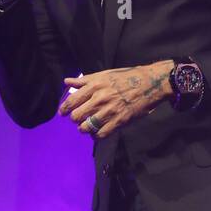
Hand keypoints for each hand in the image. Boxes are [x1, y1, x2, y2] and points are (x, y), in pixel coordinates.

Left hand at [59, 61, 174, 139]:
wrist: (149, 83)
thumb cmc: (126, 77)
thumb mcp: (104, 74)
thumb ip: (84, 80)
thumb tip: (67, 82)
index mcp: (94, 86)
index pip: (72, 100)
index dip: (64, 109)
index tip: (62, 113)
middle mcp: (99, 99)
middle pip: (77, 116)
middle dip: (75, 119)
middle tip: (78, 119)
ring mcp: (109, 111)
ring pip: (87, 127)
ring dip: (84, 128)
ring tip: (86, 127)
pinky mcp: (119, 121)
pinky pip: (101, 134)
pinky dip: (96, 135)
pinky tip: (97, 131)